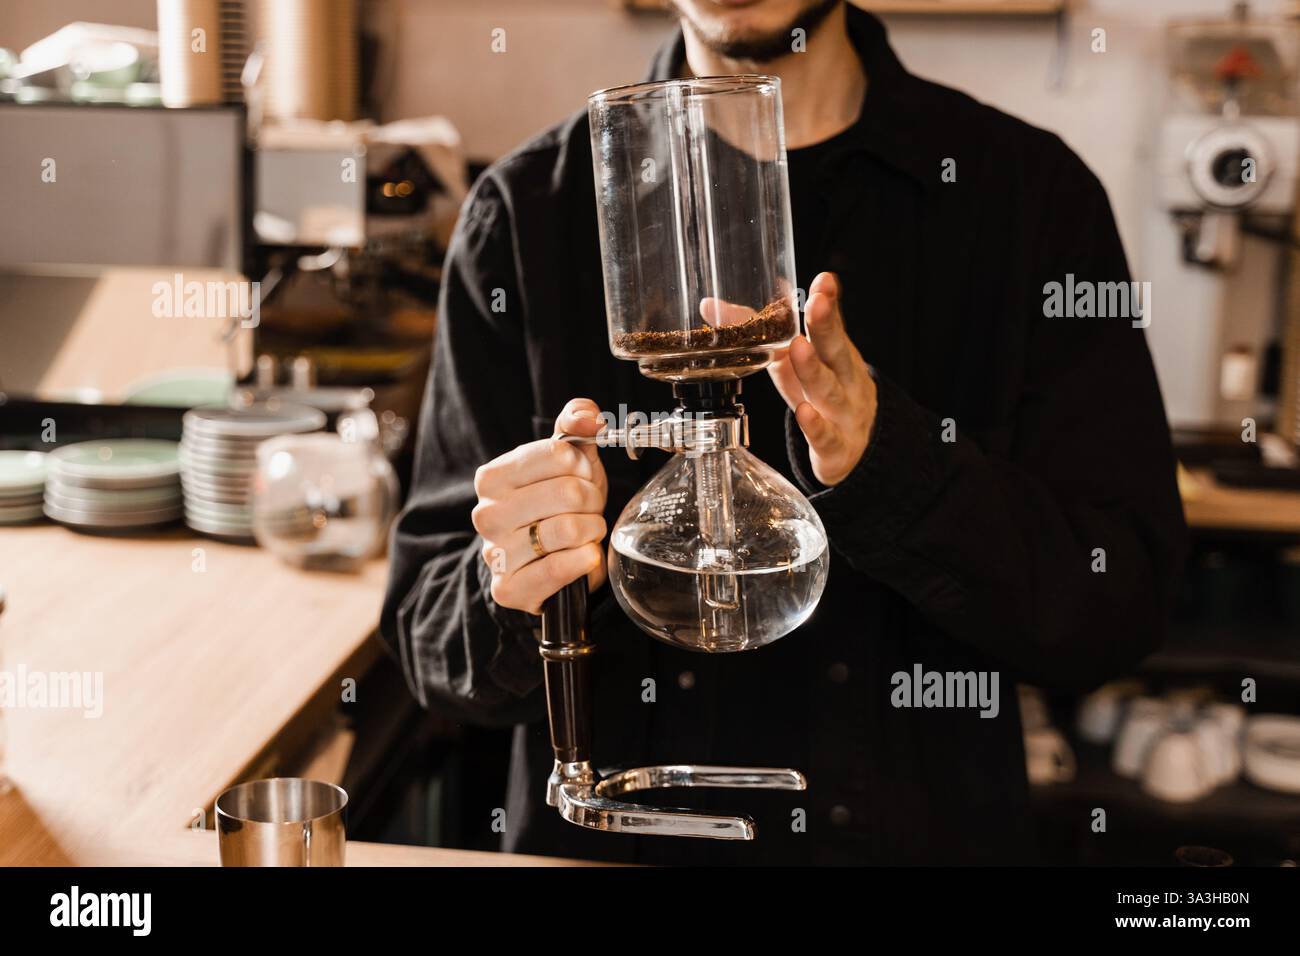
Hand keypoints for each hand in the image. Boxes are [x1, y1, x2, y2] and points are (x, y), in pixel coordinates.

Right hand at [472, 398, 608, 614]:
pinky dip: (584, 560)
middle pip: (566, 492)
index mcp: (492, 477)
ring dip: (590, 531)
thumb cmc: (558, 508)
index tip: (581, 478)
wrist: (550, 564)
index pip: (558, 454)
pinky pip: (559, 569)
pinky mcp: (508, 589)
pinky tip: (584, 556)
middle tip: (587, 509)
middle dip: (591, 501)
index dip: (582, 466)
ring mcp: (494, 553)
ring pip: (566, 530)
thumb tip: (586, 416)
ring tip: (585, 533)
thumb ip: (575, 425)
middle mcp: (485, 514)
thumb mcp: (569, 462)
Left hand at [768, 272, 876, 486]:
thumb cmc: (818, 392)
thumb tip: (711, 306)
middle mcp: (843, 380)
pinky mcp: (836, 448)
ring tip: (800, 348)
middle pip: (836, 351)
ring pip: (830, 391)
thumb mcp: (791, 361)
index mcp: (833, 355)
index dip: (828, 303)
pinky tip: (805, 413)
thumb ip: (759, 333)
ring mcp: (843, 414)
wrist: (856, 446)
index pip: (831, 325)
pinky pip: (826, 436)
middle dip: (825, 327)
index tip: (823, 281)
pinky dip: (815, 425)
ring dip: (814, 370)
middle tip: (814, 304)